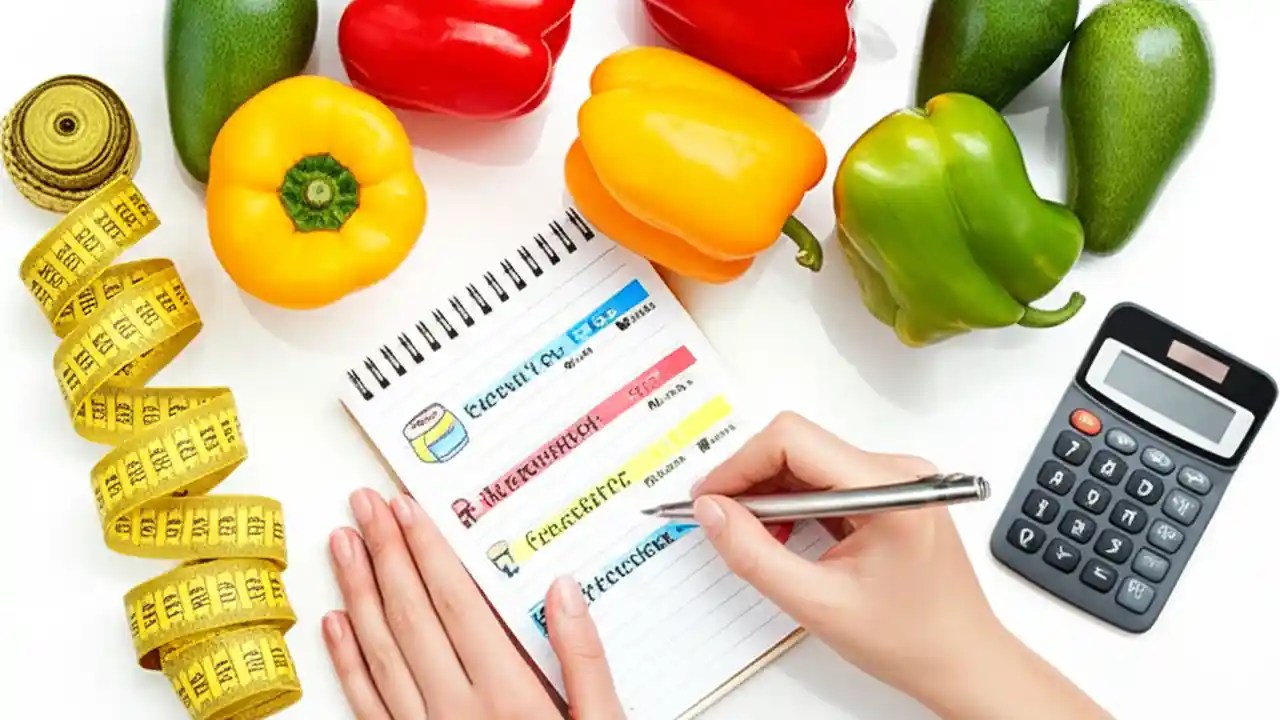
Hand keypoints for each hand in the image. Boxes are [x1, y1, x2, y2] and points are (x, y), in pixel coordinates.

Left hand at [323, 489, 625, 719]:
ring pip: (379, 652)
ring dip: (357, 593)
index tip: (406, 509)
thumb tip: (562, 589)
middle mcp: (455, 712)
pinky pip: (368, 704)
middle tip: (363, 505)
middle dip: (384, 554)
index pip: (456, 604)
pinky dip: (347, 661)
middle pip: (411, 616)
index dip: (428, 551)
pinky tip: (334, 626)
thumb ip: (584, 661)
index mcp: (507, 697)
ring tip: (341, 545)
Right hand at [691, 412, 1108, 719]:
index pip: (792, 439)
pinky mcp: (891, 491)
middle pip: (798, 444)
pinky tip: (785, 537)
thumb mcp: (816, 604)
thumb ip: (754, 554)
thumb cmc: (910, 639)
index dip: (739, 464)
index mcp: (888, 489)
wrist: (962, 661)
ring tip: (756, 537)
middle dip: (751, 480)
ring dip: (772, 494)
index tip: (709, 498)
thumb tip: (711, 511)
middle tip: (721, 521)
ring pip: (809, 461)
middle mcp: (897, 471)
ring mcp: (896, 479)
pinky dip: (796, 503)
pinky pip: (827, 478)